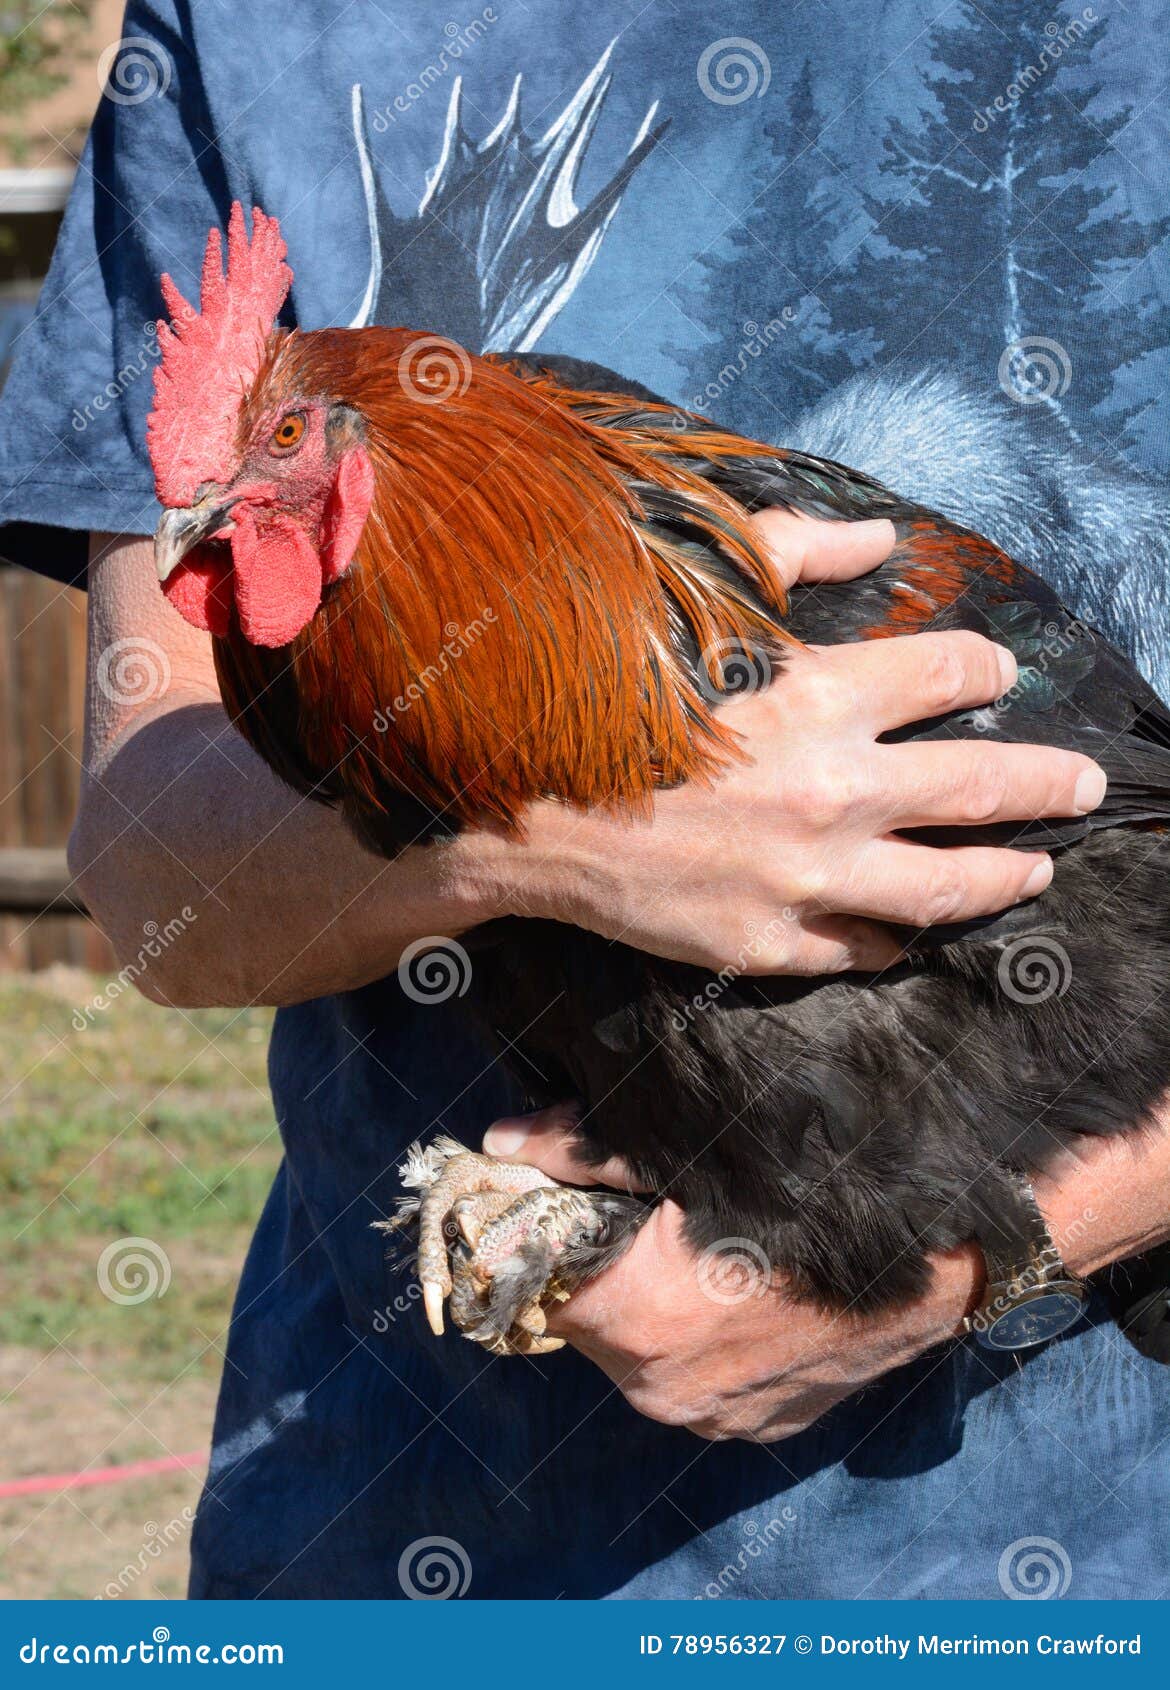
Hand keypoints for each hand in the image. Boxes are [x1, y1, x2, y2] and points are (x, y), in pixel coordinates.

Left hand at [483, 1101, 1169, 1440]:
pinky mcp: (756, 1429)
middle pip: (581, 1316)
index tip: (552, 1193)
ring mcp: (713, 1419)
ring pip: (635, 1351)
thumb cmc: (819, 1185)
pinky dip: (696, 1338)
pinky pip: (695, 1380)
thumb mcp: (694, 1148)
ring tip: (693, 1246)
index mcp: (635, 1317)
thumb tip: (502, 1138)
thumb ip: (584, 1151)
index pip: (532, 1275)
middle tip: (630, 1208)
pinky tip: (738, 1289)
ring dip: (643, 1301)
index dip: (535, 1225)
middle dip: (590, 1261)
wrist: (946, 1251)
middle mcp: (662, 1389)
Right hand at [499, 510, 1105, 974]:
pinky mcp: (774, 942)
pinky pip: (867, 948)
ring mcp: (810, 879)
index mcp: (823, 697)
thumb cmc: (606, 700)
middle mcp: (836, 793)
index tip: (1002, 671)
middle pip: (986, 787)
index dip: (990, 666)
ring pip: (950, 886)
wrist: (524, 815)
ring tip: (1037, 869)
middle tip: (1087, 786)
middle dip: (1051, 783)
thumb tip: (882, 536)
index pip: (951, 672)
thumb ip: (795, 555)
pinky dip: (900, 936)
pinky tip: (917, 930)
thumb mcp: (697, 600)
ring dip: (1007, 874)